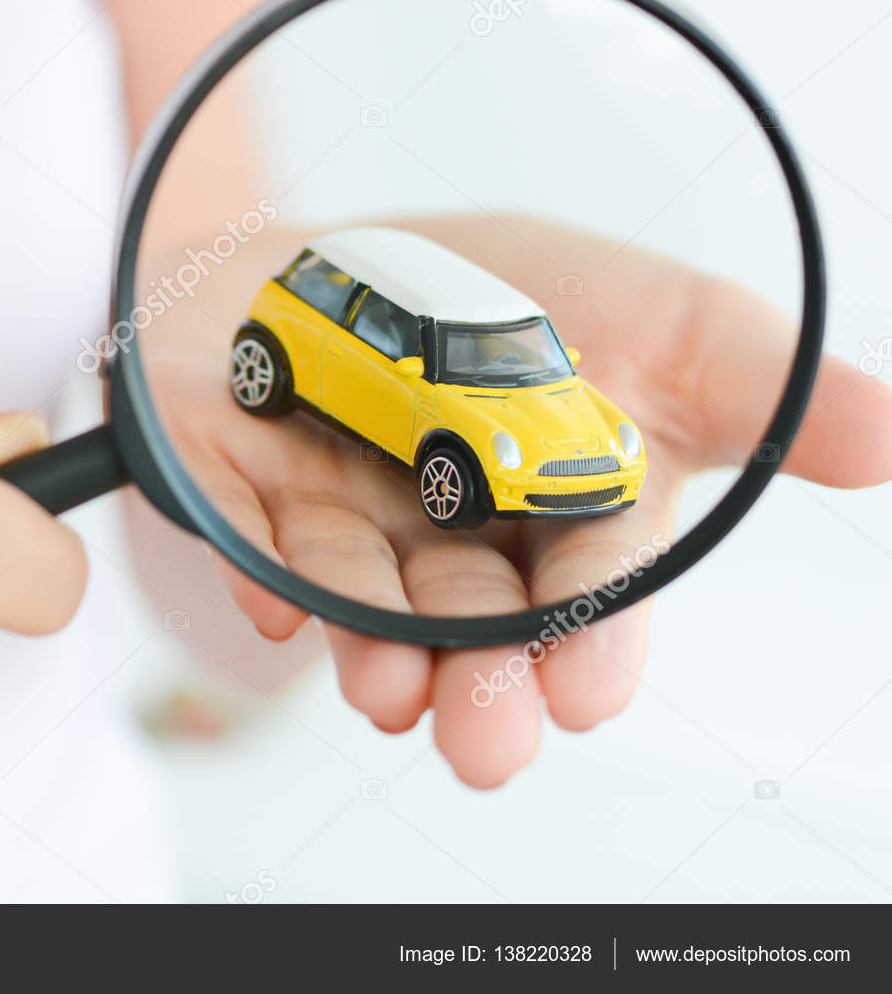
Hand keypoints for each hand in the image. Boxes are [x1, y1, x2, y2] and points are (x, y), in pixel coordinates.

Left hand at [146, 217, 891, 786]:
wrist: (349, 252)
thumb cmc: (506, 295)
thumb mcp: (657, 317)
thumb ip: (757, 381)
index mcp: (553, 515)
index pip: (587, 584)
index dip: (591, 638)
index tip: (587, 688)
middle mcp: (444, 538)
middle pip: (469, 621)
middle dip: (481, 682)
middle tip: (487, 741)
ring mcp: (333, 515)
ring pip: (358, 594)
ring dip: (374, 646)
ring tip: (387, 689)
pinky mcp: (234, 485)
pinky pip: (240, 532)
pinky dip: (257, 567)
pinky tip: (272, 599)